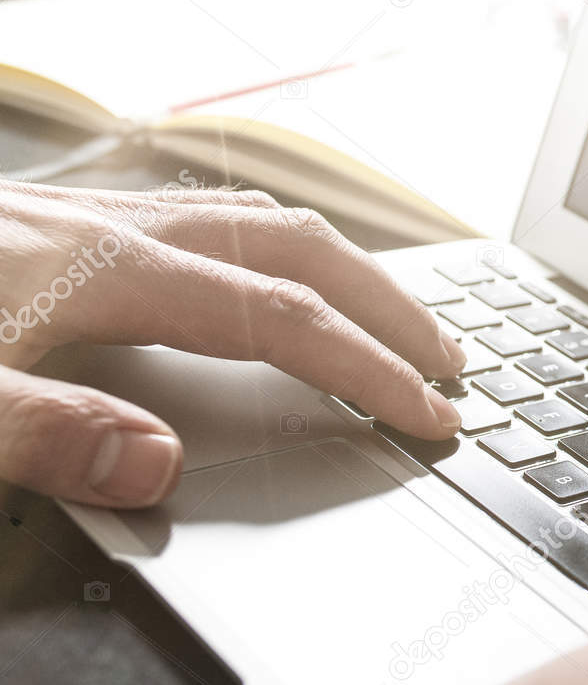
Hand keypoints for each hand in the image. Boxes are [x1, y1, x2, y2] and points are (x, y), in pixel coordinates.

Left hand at [0, 180, 464, 506]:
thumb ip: (42, 432)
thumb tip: (158, 464)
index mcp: (95, 268)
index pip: (277, 316)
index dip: (366, 367)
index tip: (425, 412)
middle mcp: (107, 229)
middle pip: (295, 247)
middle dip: (388, 306)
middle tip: (447, 361)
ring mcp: (85, 219)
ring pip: (254, 222)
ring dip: (340, 269)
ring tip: (387, 313)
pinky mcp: (59, 226)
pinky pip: (204, 221)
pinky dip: (273, 250)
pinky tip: (268, 274)